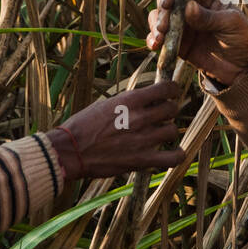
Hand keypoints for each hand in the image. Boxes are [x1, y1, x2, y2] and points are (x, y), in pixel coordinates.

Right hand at [46, 81, 185, 180]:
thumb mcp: (105, 104)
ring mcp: (143, 139)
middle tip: (161, 116)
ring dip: (168, 132)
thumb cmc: (82, 126)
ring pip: (172, 130)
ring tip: (160, 135)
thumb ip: (128, 102)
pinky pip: (173, 158)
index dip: (172, 90)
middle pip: (172, 109)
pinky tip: (174, 153)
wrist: (70, 151)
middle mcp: (140, 117)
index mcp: (130, 100)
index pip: (166, 88)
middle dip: (169, 111)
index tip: (172, 93)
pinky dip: (177, 155)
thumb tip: (145, 99)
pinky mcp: (142, 160)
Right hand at [146, 0, 247, 84]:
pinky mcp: (177, 42)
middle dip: (162, 12)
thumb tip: (188, 7)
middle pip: (167, 0)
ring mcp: (183, 24)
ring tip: (159, 38)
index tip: (167, 4)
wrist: (245, 65)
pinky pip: (160, 38)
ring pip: (159, 18)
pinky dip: (153, 40)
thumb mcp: (230, 24)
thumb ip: (209, 17)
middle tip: (164, 27)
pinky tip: (154, 45)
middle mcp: (191, 6)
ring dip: (155, 26)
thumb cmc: (242, 37)